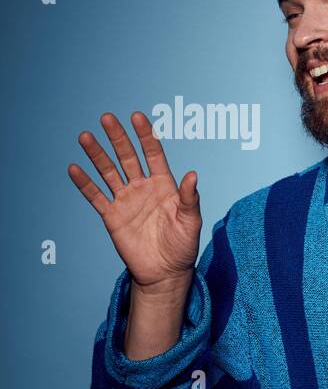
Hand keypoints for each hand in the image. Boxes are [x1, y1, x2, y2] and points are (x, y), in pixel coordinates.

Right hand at [68, 111, 201, 297]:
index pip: (153, 154)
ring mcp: (126, 201)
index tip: (137, 116)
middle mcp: (143, 188)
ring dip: (97, 155)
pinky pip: (95, 197)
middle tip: (107, 118)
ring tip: (85, 136)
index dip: (146, 136)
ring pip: (108, 172)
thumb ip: (190, 198)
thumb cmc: (183, 245)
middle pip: (128, 157)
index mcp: (164, 185)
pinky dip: (85, 183)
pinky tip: (74, 168)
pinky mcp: (112, 216)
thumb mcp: (191, 221)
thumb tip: (192, 174)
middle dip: (118, 138)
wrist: (165, 272)